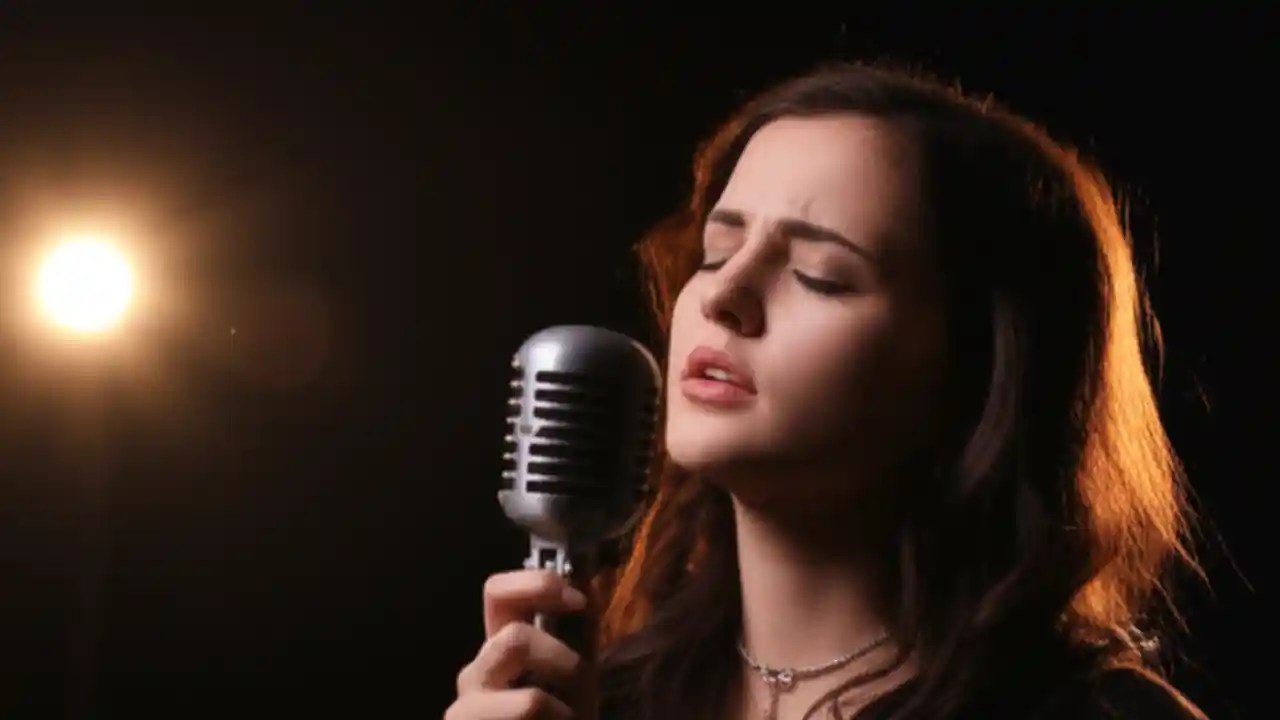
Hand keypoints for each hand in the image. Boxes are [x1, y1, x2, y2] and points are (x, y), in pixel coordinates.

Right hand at [444, 569, 592, 718]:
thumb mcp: (576, 677)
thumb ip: (580, 635)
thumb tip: (589, 587)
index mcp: (499, 647)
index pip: (497, 593)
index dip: (536, 584)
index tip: (577, 600)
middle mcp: (477, 673)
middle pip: (514, 641)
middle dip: (561, 659)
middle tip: (579, 682)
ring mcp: (467, 712)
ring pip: (530, 703)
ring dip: (563, 714)